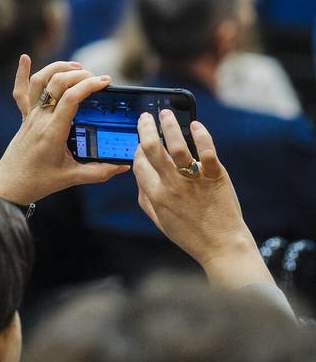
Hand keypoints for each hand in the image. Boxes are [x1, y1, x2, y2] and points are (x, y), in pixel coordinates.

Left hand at [0, 55, 128, 204]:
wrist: (9, 185)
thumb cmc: (39, 182)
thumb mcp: (72, 178)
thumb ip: (99, 172)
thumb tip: (123, 166)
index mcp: (53, 132)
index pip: (71, 99)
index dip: (89, 85)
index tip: (106, 82)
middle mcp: (40, 118)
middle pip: (57, 84)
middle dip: (79, 75)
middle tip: (97, 78)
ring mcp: (30, 115)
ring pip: (39, 81)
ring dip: (57, 68)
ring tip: (77, 68)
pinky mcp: (24, 116)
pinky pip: (20, 91)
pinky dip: (21, 73)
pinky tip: (24, 58)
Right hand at [133, 110, 273, 287]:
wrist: (223, 248)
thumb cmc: (191, 235)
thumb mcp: (160, 221)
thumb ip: (146, 198)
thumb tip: (138, 176)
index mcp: (157, 196)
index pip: (139, 163)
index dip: (138, 148)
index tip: (141, 140)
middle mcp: (172, 186)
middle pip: (152, 148)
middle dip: (146, 128)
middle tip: (146, 117)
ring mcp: (194, 180)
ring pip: (177, 146)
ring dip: (169, 125)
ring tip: (166, 114)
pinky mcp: (215, 176)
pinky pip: (207, 151)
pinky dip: (201, 135)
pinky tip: (195, 125)